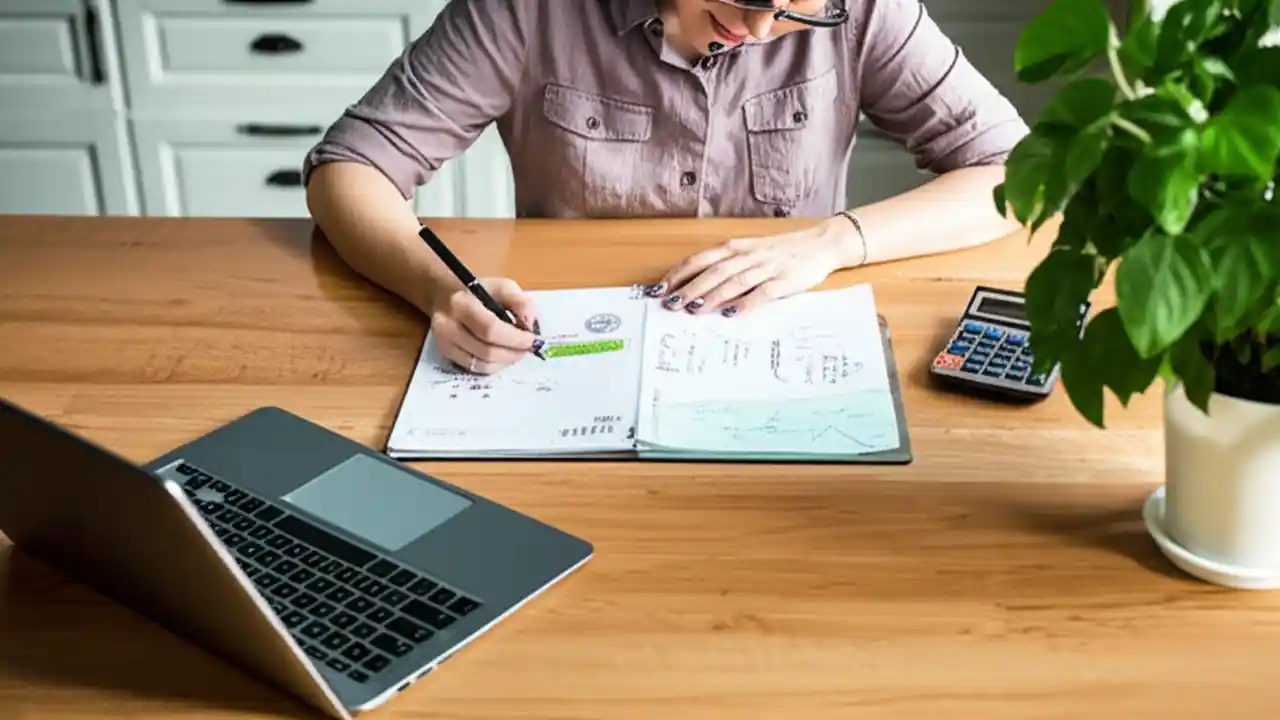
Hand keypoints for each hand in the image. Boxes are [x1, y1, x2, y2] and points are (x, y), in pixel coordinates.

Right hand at [428, 277, 542, 374]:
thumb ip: (520, 302)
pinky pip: (475, 369)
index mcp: (461, 303)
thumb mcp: (503, 287)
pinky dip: (494, 366)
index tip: (531, 339)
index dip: (514, 338)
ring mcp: (444, 343)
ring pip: (481, 364)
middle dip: (512, 352)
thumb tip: (529, 325)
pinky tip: (502, 355)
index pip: (490, 329)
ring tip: (516, 351)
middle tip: (527, 348)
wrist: (446, 296)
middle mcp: (447, 325)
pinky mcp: (446, 354)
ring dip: (505, 361)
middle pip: (486, 351)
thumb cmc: (479, 291)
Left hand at [644, 216, 861, 315]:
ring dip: (712, 296)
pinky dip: (746, 303)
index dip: (678, 274)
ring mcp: (767, 267)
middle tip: (669, 303)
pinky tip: (732, 314)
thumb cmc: (782, 251)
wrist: (822, 243)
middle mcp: (748, 255)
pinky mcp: (785, 280)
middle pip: (713, 271)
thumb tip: (696, 287)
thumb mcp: (751, 252)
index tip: (659, 288)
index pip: (700, 260)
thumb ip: (728, 266)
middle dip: (689, 288)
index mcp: (737, 247)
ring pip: (733, 281)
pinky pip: (762, 292)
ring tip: (693, 309)